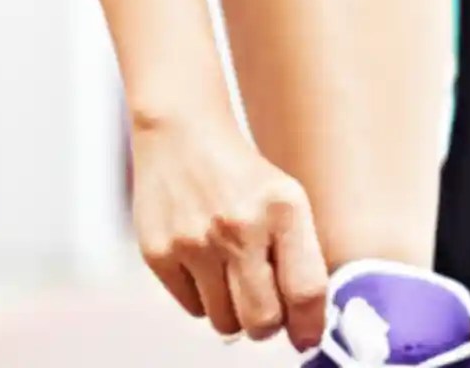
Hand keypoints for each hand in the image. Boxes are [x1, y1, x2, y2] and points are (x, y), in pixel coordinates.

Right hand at [131, 118, 328, 348]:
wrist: (182, 134)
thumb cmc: (242, 176)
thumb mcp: (287, 200)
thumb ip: (300, 257)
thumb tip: (306, 324)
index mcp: (283, 209)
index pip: (306, 290)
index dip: (311, 325)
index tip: (308, 336)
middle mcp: (239, 225)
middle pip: (263, 320)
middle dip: (269, 326)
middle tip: (267, 312)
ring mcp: (194, 241)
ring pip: (226, 323)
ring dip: (235, 313)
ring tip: (232, 278)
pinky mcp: (158, 252)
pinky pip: (193, 309)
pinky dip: (204, 298)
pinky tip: (204, 263)